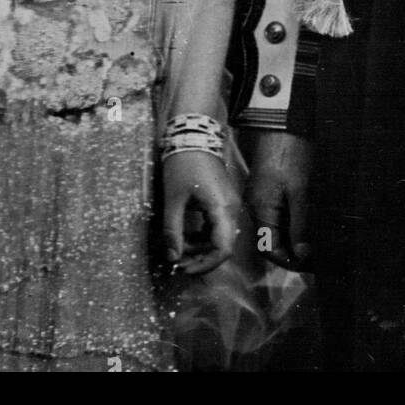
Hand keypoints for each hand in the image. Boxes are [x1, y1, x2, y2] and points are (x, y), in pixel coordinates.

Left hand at [162, 151, 241, 275]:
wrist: (194, 134)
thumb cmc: (183, 164)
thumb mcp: (173, 199)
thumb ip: (173, 231)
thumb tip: (172, 258)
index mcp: (223, 209)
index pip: (223, 249)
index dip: (205, 265)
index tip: (184, 269)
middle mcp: (232, 209)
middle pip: (223, 246)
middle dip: (200, 258)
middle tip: (177, 262)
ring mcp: (229, 204)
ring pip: (220, 237)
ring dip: (200, 247)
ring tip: (178, 247)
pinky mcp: (223, 201)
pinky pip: (217, 226)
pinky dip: (203, 236)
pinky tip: (186, 235)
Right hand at [245, 131, 312, 269]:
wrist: (280, 123)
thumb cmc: (291, 155)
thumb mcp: (299, 192)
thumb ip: (299, 224)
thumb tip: (301, 254)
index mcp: (261, 209)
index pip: (269, 249)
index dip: (288, 261)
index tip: (310, 265)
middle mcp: (255, 206)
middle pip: (269, 241)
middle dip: (290, 252)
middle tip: (315, 257)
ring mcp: (259, 197)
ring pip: (272, 229)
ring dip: (290, 239)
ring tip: (313, 244)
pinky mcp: (265, 189)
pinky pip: (274, 215)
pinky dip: (288, 224)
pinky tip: (304, 224)